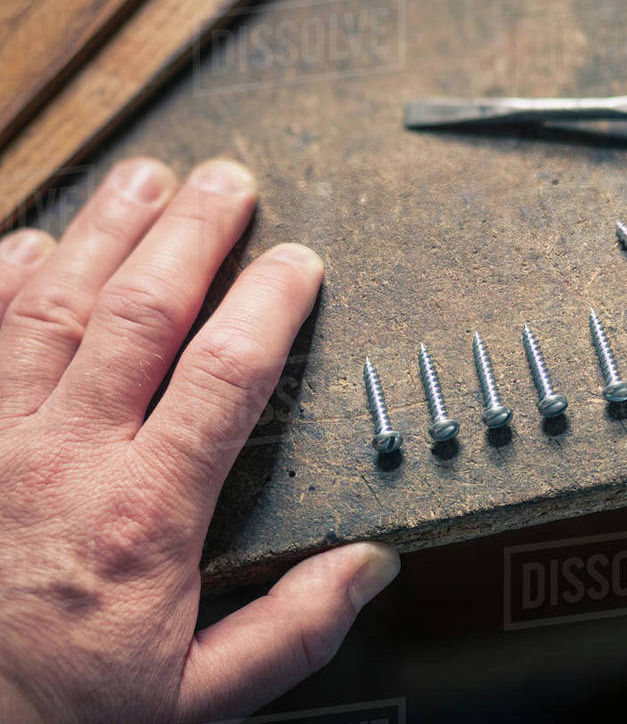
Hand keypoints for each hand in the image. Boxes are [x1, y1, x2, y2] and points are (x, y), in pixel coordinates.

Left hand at [0, 159, 399, 722]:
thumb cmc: (63, 712)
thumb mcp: (198, 698)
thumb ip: (292, 630)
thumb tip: (372, 564)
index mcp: (141, 517)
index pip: (222, 376)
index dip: (267, 305)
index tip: (298, 261)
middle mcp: (61, 460)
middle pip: (138, 314)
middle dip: (191, 235)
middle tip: (228, 180)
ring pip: (52, 306)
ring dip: (104, 230)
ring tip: (145, 175)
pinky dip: (2, 279)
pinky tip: (33, 241)